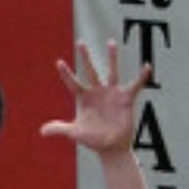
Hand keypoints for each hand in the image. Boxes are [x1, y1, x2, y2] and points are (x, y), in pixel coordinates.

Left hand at [40, 40, 150, 157]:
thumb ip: (59, 129)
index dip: (66, 74)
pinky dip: (141, 77)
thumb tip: (42, 131)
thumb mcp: (75, 133)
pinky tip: (146, 66)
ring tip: (110, 42)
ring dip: (111, 58)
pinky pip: (135, 85)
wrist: (111, 147)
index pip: (73, 83)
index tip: (59, 62)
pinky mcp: (125, 98)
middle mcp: (97, 92)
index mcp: (84, 98)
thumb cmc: (93, 139)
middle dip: (85, 57)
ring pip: (111, 71)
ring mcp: (111, 93)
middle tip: (80, 42)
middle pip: (90, 71)